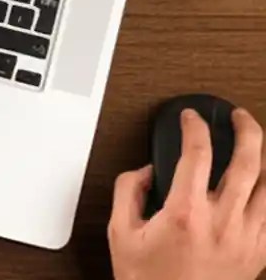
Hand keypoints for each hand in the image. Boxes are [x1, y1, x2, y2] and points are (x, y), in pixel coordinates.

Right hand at [109, 108, 265, 279]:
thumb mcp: (120, 234)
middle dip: (246, 129)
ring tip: (258, 144)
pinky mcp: (260, 253)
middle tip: (239, 117)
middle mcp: (222, 222)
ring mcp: (247, 238)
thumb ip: (127, 192)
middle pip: (248, 161)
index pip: (198, 152)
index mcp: (186, 213)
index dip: (195, 125)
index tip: (190, 118)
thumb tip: (144, 171)